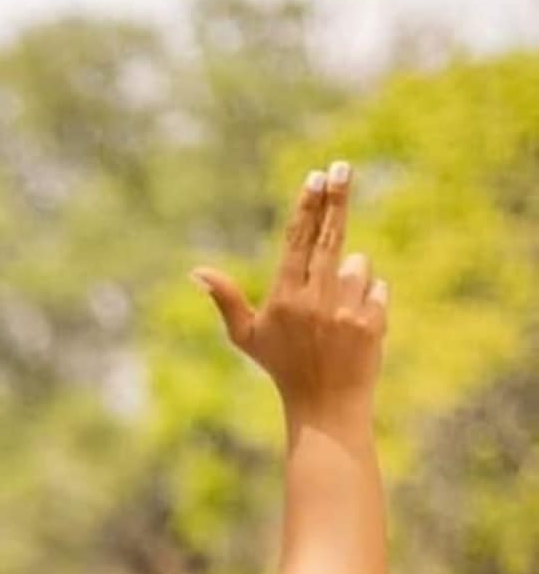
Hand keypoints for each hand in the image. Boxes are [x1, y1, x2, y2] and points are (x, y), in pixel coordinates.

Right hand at [189, 160, 388, 423]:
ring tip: (336, 318)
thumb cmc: (283, 367)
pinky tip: (354, 328)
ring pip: (357, 265)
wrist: (325, 407)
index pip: (298, 241)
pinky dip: (369, 302)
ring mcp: (344, 311)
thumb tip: (196, 271)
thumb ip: (226, 300)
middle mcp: (313, 301)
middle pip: (329, 236)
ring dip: (351, 281)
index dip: (308, 206)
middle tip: (343, 167)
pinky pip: (377, 288)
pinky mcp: (371, 322)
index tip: (317, 176)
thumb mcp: (246, 337)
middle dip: (337, 198)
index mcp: (283, 298)